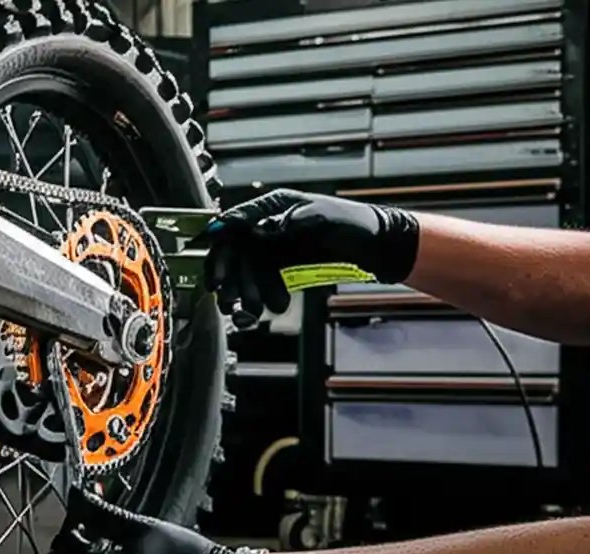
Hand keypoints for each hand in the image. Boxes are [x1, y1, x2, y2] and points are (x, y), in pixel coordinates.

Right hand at [203, 189, 420, 326]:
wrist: (377, 248)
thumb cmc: (356, 223)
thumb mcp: (326, 216)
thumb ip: (294, 220)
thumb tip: (263, 228)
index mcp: (277, 205)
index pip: (241, 218)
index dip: (223, 235)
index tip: (212, 250)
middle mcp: (269, 226)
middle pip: (237, 249)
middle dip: (228, 273)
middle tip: (222, 294)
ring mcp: (274, 248)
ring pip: (247, 271)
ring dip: (243, 292)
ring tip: (244, 312)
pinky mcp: (282, 268)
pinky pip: (263, 283)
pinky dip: (262, 298)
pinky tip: (266, 310)